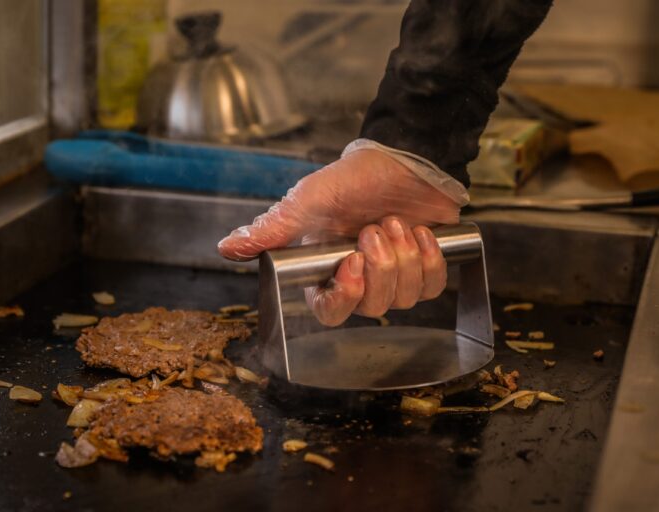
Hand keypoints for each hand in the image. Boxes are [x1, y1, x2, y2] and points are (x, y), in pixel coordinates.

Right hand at [218, 149, 460, 325]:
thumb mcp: (307, 202)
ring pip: (404, 299)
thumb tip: (226, 247)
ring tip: (397, 222)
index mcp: (326, 271)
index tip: (352, 262)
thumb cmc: (352, 180)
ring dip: (404, 256)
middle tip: (376, 228)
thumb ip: (270, 230)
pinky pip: (432, 287)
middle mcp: (359, 281)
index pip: (329, 312)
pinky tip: (421, 232)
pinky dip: (429, 258)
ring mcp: (393, 278)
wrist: (401, 160)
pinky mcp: (424, 270)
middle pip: (372, 307)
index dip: (344, 295)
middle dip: (380, 265)